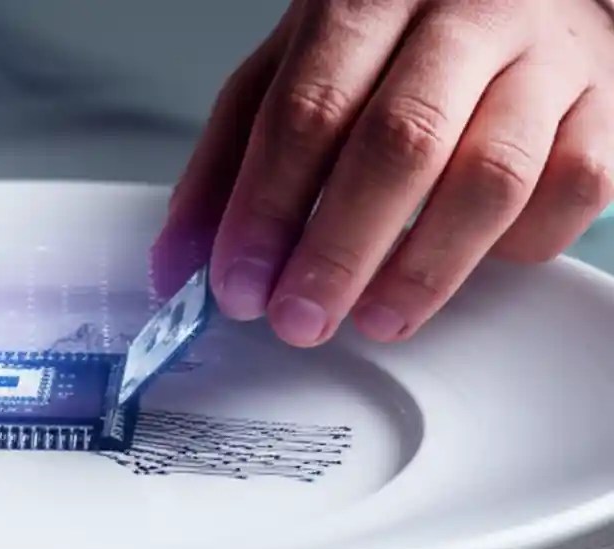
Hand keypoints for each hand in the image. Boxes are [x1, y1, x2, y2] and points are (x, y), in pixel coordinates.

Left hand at [154, 0, 613, 345]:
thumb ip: (229, 163)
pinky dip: (511, 250)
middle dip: (337, 252)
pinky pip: (568, 192)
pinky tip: (460, 268)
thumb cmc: (391, 41)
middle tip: (298, 319)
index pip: (307, 111)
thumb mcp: (289, 73)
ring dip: (422, 269)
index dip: (266, 209)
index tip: (237, 285)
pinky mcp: (604, 106)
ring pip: (490, 176)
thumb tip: (176, 264)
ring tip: (372, 318)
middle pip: (399, 144)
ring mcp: (545, 58)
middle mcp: (463, 15)